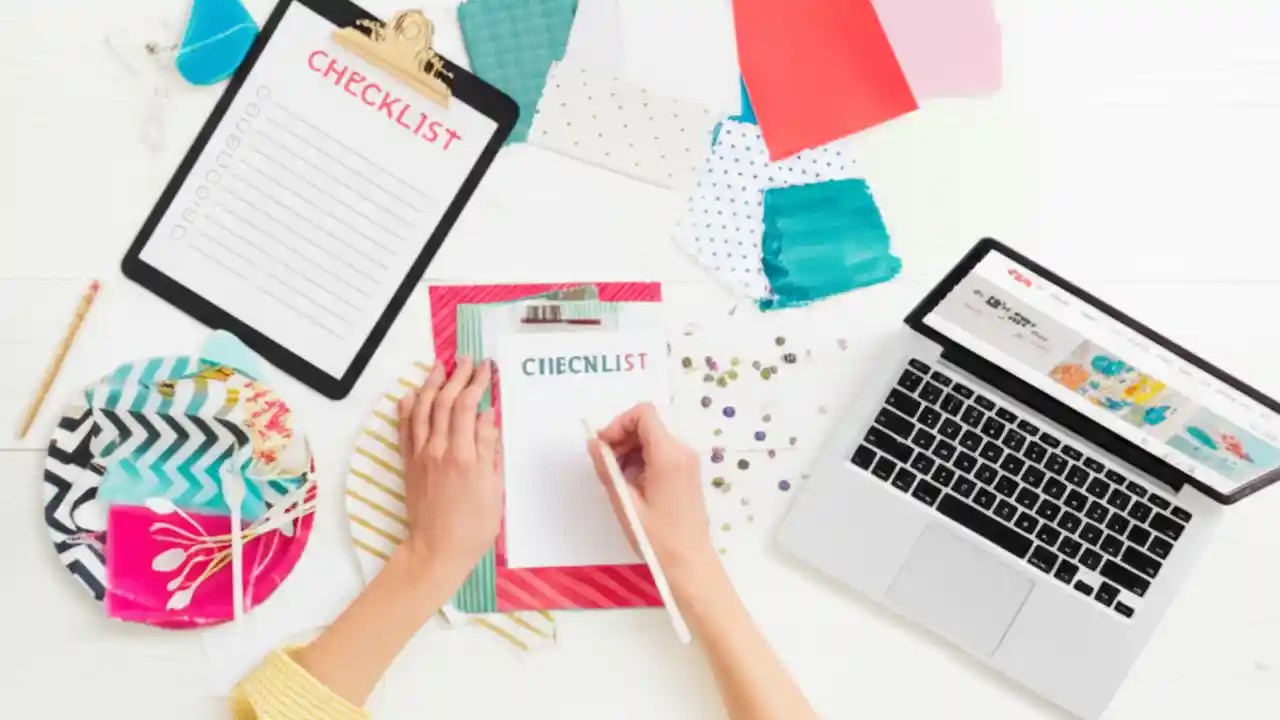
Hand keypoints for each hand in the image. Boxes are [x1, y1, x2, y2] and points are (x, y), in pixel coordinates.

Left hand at [396, 358, 502, 591]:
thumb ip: (490, 450)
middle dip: (458, 376)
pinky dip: (407, 407)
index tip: (486, 369)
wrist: (437, 549)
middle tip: (467, 359)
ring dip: (431, 384)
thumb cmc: (474, 525)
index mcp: (466, 457)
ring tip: (440, 366)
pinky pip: (405, 428)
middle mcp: (440, 450)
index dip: (477, 383)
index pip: (469, 407)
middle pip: (445, 402)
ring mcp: (421, 455)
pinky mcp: (409, 464)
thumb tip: (487, 416)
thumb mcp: (494, 488)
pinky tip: (411, 393)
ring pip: (422, 409)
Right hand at [587, 402, 714, 586]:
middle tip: (607, 466)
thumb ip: (608, 469)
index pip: (644, 414)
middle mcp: (682, 451)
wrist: (689, 563)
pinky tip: (633, 486)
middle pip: (647, 425)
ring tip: (619, 480)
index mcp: (669, 455)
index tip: (604, 447)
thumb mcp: (625, 503)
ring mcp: (687, 462)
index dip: (619, 423)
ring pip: (652, 439)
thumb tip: (594, 444)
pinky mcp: (687, 473)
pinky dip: (642, 461)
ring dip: (630, 451)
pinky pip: (660, 453)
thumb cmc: (656, 538)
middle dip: (622, 438)